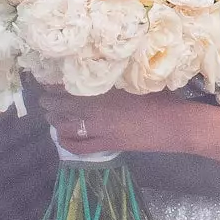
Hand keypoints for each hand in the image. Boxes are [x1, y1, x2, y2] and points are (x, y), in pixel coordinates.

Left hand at [38, 89, 195, 155]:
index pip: (71, 86)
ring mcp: (102, 130)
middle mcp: (98, 110)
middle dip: (50, 101)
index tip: (47, 80)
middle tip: (42, 97)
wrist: (176, 125)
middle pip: (65, 106)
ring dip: (55, 119)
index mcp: (106, 91)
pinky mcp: (108, 145)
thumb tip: (99, 72)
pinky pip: (80, 147)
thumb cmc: (162, 98)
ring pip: (68, 126)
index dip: (56, 85)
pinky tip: (60, 137)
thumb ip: (115, 79)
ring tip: (49, 114)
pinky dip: (66, 142)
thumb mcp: (136, 82)